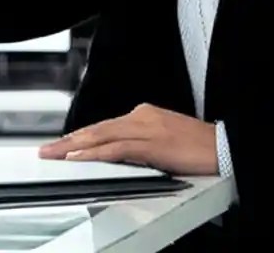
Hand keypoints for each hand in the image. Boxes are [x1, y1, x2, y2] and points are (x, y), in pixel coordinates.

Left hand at [38, 103, 218, 175]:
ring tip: (54, 154)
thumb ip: (139, 146)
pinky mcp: (152, 143)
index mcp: (142, 116)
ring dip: (74, 147)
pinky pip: (117, 148)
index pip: (103, 127)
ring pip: (101, 136)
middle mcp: (140, 117)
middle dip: (69, 142)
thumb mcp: (162, 143)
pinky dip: (95, 153)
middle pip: (96, 129)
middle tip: (47, 150)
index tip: (62, 146)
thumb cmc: (198, 148)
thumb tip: (117, 156)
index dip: (80, 138)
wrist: (227, 147)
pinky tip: (80, 158)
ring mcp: (146, 128)